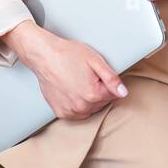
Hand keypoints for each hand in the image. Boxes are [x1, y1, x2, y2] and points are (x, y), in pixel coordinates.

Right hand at [0, 20, 128, 120]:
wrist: (44, 56)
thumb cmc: (67, 54)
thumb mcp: (95, 60)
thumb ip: (112, 78)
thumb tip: (123, 92)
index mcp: (93, 94)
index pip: (113, 94)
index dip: (108, 82)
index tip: (98, 73)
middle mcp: (81, 107)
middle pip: (101, 103)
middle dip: (99, 91)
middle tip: (87, 75)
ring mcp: (70, 112)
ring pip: (90, 109)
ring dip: (89, 99)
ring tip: (78, 81)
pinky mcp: (61, 113)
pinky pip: (76, 113)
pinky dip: (77, 104)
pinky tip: (72, 90)